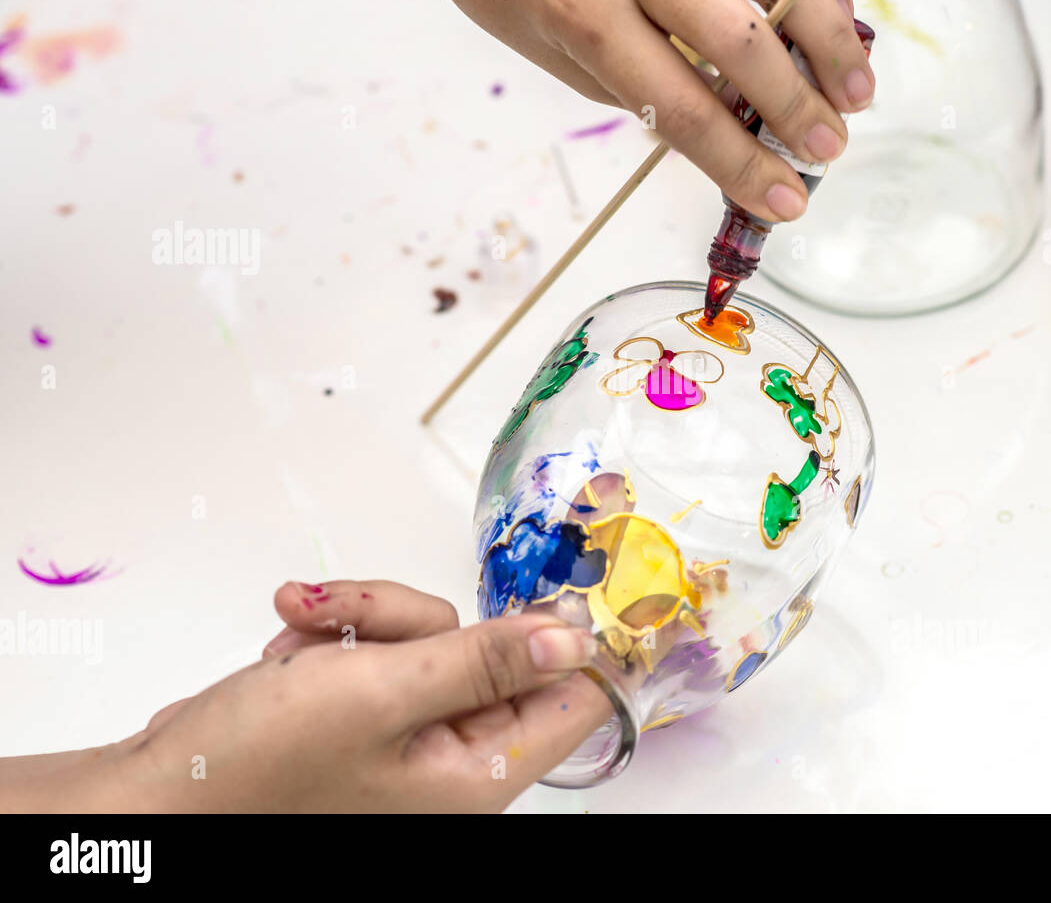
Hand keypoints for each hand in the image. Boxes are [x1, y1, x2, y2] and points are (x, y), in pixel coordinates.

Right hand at [0, 580, 610, 811]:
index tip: (557, 579)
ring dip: (359, 626)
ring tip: (295, 643)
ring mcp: (405, 741)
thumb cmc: (255, 765)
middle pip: (484, 650)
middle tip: (347, 620)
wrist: (152, 793)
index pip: (574, 700)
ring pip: (424, 640)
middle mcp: (450, 762)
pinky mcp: (364, 719)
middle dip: (408, 619)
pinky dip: (331, 646)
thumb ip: (484, 660)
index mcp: (477, 773)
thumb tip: (574, 636)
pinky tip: (284, 664)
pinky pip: (377, 653)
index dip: (571, 637)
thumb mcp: (380, 694)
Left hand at [408, 0, 874, 221]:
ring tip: (857, 88)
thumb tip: (726, 126)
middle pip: (744, 36)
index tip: (785, 200)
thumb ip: (639, 83)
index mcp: (583, 12)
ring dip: (831, 34)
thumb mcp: (556, 50)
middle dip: (800, 103)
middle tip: (832, 145)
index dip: (743, 163)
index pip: (683, 107)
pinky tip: (835, 13)